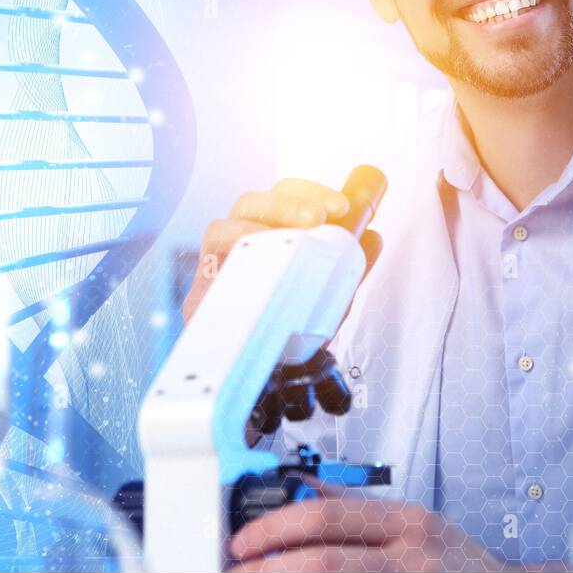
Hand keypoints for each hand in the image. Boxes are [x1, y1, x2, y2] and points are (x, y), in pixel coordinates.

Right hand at [184, 177, 382, 324]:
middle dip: (286, 202)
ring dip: (261, 224)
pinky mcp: (198, 298)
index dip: (307, 191)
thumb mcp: (329, 295)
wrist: (271, 381)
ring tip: (302, 233)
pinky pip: (208, 266)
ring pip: (221, 228)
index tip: (341, 205)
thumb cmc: (295, 331)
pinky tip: (265, 259)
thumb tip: (374, 236)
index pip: (278, 197)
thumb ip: (348, 266)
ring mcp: (214, 270)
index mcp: (264, 237)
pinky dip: (235, 254)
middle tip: (321, 216)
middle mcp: (235, 247)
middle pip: (248, 204)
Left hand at [226, 481, 508, 572]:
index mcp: (408, 523)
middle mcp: (412, 557)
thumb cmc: (458, 566)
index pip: (330, 515)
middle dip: (271, 567)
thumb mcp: (413, 525)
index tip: (244, 541)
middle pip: (326, 560)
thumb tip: (300, 487)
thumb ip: (358, 509)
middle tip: (238, 572)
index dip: (277, 527)